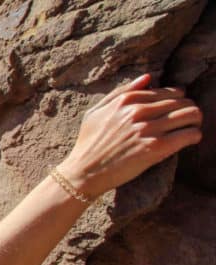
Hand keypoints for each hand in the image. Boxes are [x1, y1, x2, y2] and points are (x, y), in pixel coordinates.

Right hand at [58, 73, 202, 199]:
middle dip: (188, 109)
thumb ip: (121, 92)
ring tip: (190, 128)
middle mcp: (138, 112)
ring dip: (195, 121)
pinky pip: (189, 134)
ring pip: (191, 114)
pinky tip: (189, 140)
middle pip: (183, 101)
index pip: (167, 91)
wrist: (83, 173)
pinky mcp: (155, 148)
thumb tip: (148, 78)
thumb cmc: (88, 144)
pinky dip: (194, 136)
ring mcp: (147, 130)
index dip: (177, 99)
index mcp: (126, 101)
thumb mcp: (95, 112)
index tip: (176, 109)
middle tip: (186, 120)